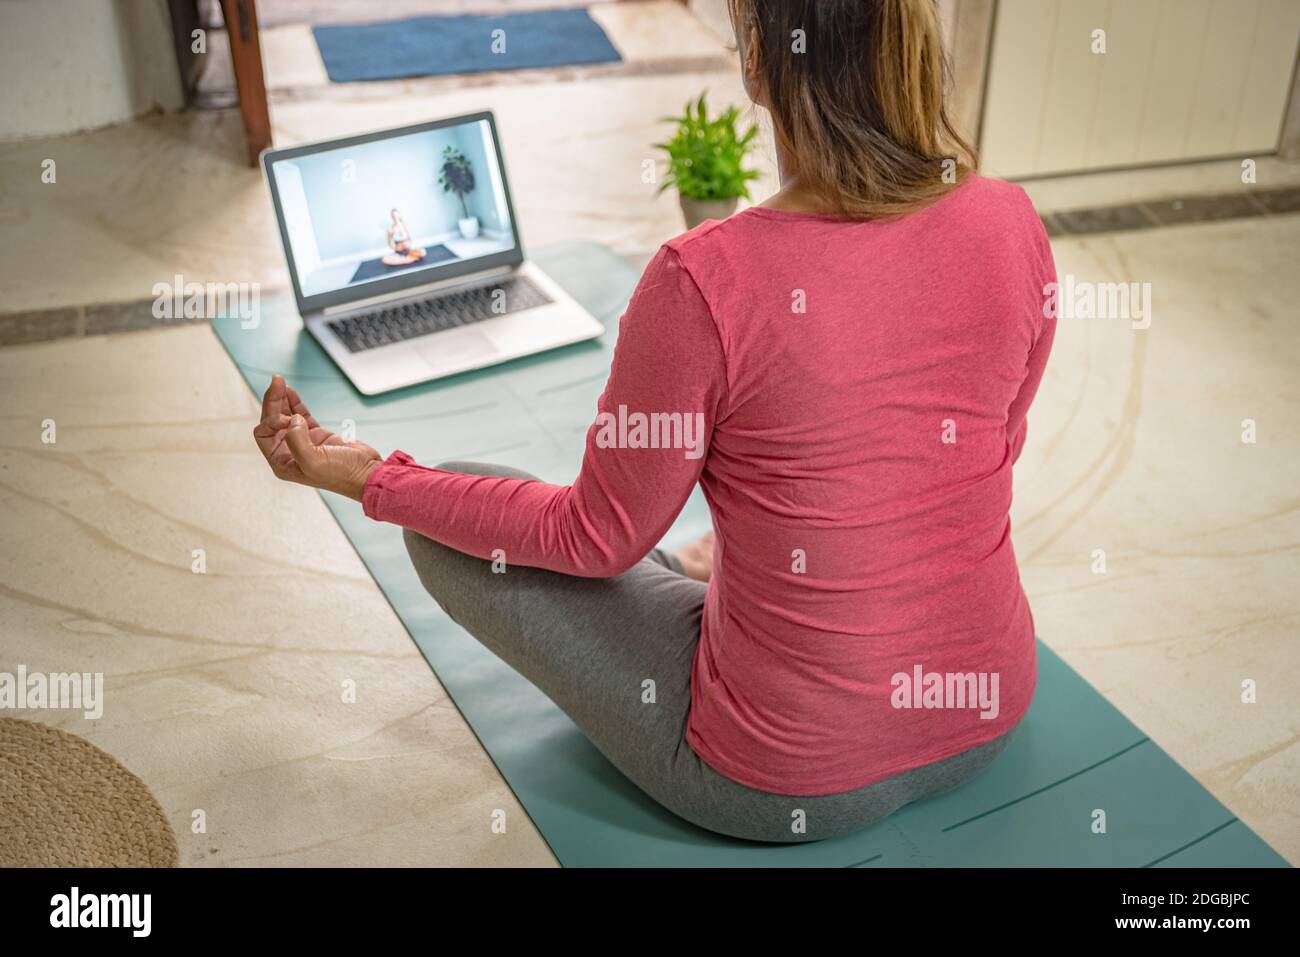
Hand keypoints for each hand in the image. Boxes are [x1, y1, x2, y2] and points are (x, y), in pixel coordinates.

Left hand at [253, 374, 381, 500]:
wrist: (366, 473)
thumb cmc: (341, 474)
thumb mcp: (313, 462)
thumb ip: (296, 440)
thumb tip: (293, 419)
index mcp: (282, 463)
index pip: (264, 433)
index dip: (271, 420)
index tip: (289, 418)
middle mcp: (288, 452)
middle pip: (272, 421)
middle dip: (273, 401)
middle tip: (277, 381)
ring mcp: (303, 442)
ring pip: (285, 415)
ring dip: (282, 399)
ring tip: (281, 382)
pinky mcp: (316, 434)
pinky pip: (300, 415)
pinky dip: (295, 402)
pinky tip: (291, 392)